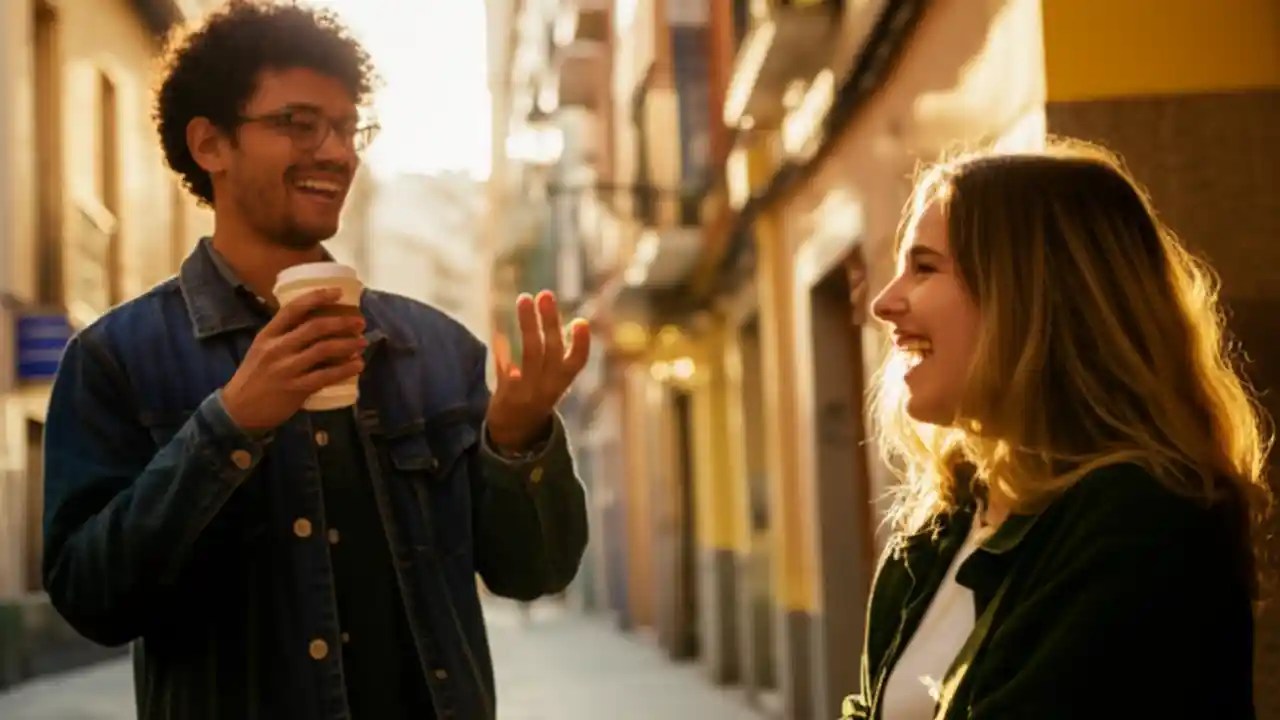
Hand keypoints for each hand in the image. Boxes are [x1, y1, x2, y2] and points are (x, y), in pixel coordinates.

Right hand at [222, 288, 367, 432]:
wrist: (239, 409)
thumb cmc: (255, 376)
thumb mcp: (262, 348)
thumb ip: (284, 335)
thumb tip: (316, 320)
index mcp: (268, 334)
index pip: (293, 308)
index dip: (317, 297)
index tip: (338, 293)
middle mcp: (277, 348)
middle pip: (314, 328)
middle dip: (342, 322)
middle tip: (360, 322)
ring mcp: (287, 368)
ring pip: (324, 350)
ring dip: (348, 344)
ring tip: (362, 342)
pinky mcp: (296, 388)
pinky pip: (326, 375)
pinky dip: (345, 369)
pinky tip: (358, 365)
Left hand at [487, 291, 589, 452]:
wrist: (514, 433)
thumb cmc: (536, 396)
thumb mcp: (555, 380)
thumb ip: (561, 356)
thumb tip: (576, 322)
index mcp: (562, 381)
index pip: (577, 362)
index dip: (581, 343)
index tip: (580, 321)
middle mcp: (548, 387)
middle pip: (551, 351)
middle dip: (550, 321)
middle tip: (545, 295)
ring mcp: (527, 391)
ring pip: (530, 354)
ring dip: (527, 324)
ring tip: (524, 299)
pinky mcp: (506, 394)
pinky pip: (505, 367)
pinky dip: (502, 349)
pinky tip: (498, 329)